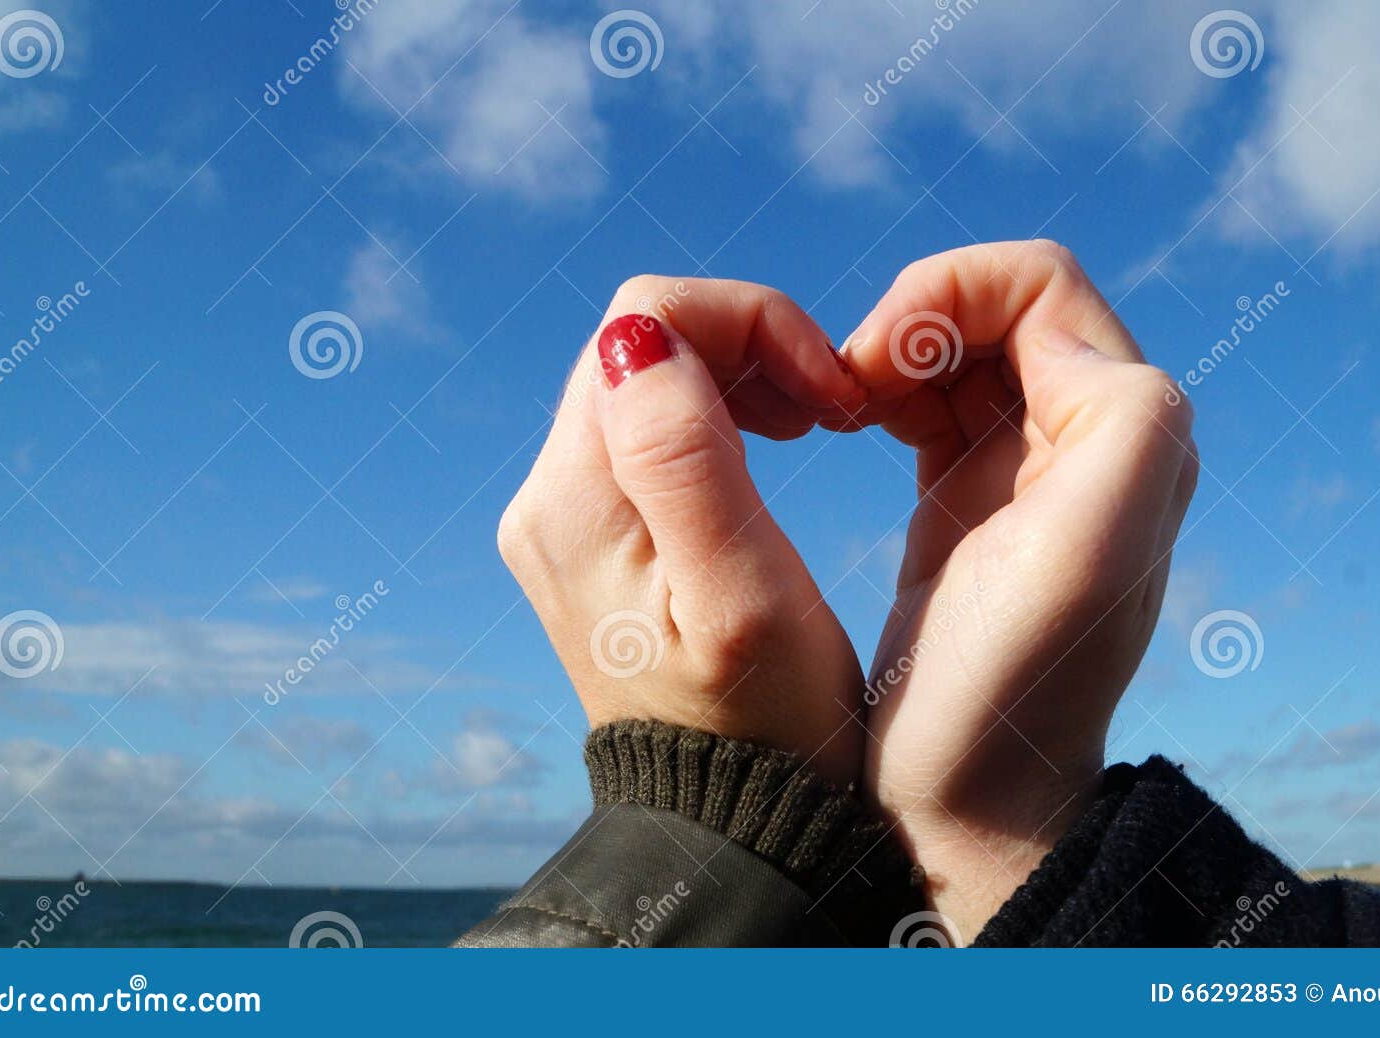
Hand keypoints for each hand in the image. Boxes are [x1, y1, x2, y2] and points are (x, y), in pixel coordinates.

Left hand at [499, 277, 866, 784]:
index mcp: (576, 501)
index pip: (645, 320)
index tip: (831, 396)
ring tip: (817, 426)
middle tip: (834, 410)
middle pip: (640, 339)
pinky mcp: (591, 533)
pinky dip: (721, 411)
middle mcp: (545, 496)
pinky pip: (648, 426)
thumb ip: (684, 457)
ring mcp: (563, 516)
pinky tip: (776, 447)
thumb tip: (638, 334)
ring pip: (648, 374)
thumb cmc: (763, 721)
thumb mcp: (741, 595)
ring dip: (742, 373)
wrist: (730, 816)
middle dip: (752, 344)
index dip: (755, 324)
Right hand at [836, 242, 1199, 938]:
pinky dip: (884, 386)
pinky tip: (849, 425)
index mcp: (1128, 426)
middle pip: (995, 302)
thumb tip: (1060, 344)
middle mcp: (1091, 432)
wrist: (968, 798)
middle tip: (847, 390)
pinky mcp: (973, 492)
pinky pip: (930, 394)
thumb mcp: (1092, 551)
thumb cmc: (1015, 685)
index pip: (1037, 280)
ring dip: (892, 352)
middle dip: (911, 319)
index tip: (870, 366)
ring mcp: (1030, 462)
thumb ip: (1124, 416)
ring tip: (842, 411)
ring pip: (957, 343)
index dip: (942, 293)